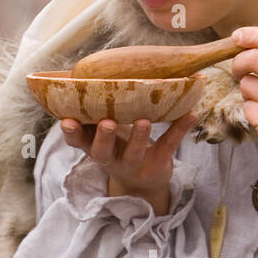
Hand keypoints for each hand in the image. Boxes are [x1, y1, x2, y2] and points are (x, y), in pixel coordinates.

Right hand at [60, 112, 196, 214]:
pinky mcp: (157, 164)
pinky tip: (190, 114)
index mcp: (95, 146)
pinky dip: (179, 129)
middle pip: (102, 152)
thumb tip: (84, 74)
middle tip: (107, 122)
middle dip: (103, 137)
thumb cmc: (119, 146)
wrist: (143, 183)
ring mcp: (134, 163)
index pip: (79, 141)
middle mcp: (111, 158)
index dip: (72, 133)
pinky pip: (168, 147)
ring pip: (133, 154)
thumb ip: (95, 112)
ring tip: (144, 121)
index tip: (67, 120)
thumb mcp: (104, 134)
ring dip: (138, 137)